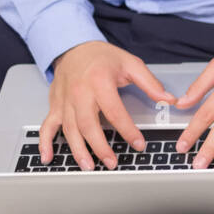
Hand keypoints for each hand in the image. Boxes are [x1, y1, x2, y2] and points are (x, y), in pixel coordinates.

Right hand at [43, 40, 175, 170]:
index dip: (127, 130)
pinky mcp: (55, 106)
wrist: (74, 47)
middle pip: (88, 125)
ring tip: (89, 166)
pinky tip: (48, 157)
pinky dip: (46, 143)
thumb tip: (168, 99)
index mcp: (99, 82)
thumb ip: (150, 83)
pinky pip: (47, 126)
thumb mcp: (130, 63)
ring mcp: (65, 101)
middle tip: (112, 162)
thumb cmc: (102, 57)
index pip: (114, 111)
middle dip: (100, 147)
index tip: (138, 143)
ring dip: (78, 150)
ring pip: (69, 130)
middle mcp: (79, 93)